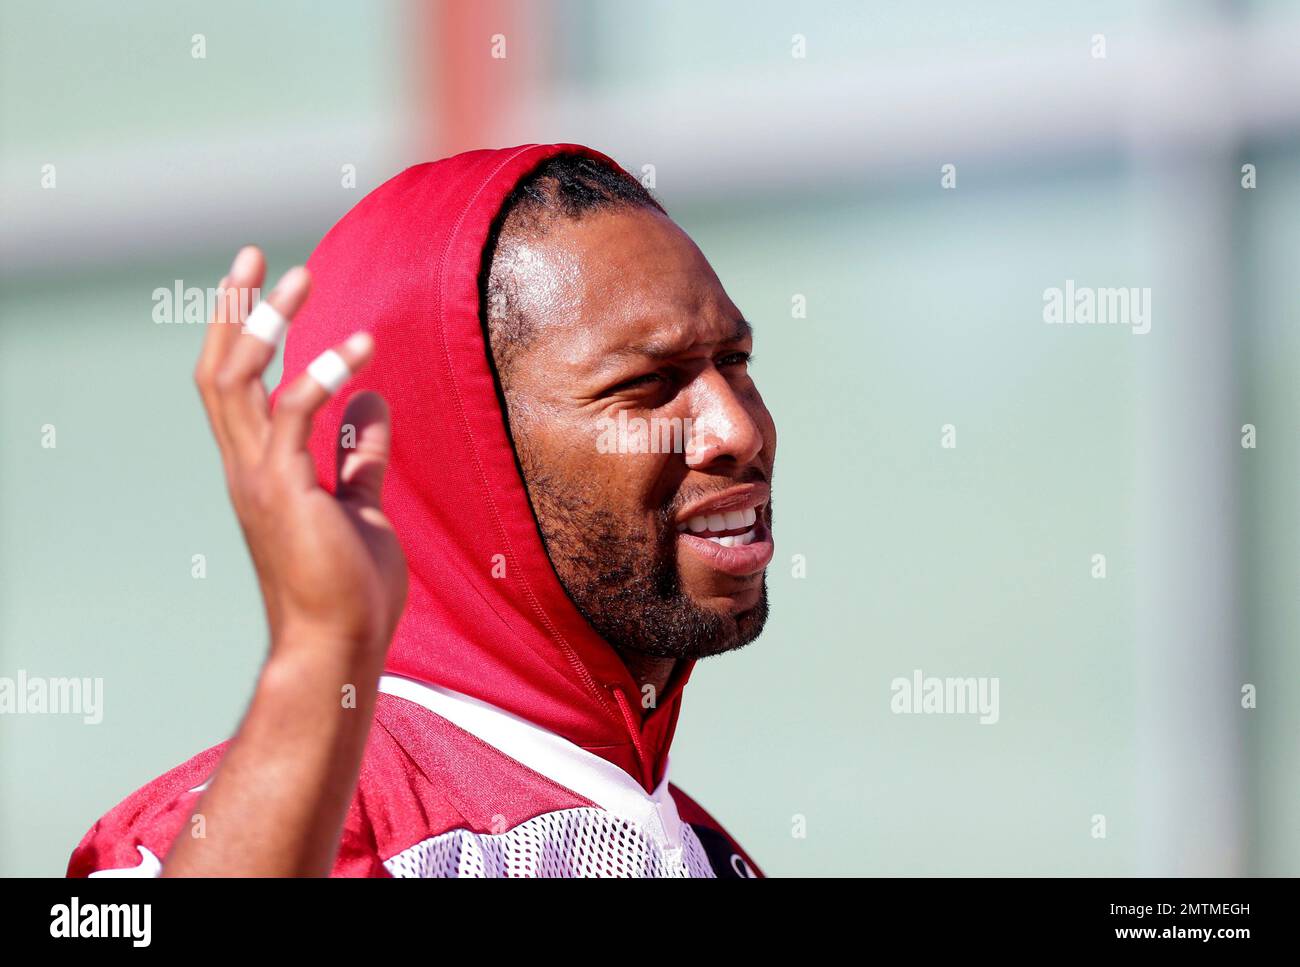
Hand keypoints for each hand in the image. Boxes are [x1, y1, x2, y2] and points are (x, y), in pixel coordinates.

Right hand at [194, 245, 407, 665]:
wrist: (340, 644)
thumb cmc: (350, 586)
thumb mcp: (361, 505)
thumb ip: (361, 454)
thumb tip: (372, 401)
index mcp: (261, 468)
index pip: (235, 386)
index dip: (242, 333)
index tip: (259, 283)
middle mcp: (247, 466)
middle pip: (220, 369)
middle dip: (236, 310)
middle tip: (256, 256)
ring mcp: (259, 477)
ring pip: (239, 380)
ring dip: (268, 324)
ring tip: (302, 274)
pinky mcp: (285, 490)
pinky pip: (294, 415)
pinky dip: (321, 374)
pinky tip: (360, 349)